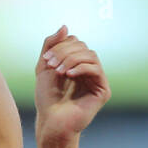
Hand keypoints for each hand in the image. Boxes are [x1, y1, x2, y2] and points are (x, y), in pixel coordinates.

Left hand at [34, 25, 110, 142]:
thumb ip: (51, 45)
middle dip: (65, 52)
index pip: (75, 42)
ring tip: (59, 71)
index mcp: (76, 64)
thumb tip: (65, 26)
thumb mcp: (44, 66)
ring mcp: (97, 81)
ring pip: (90, 55)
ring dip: (72, 59)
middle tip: (51, 65)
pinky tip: (69, 75)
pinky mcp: (103, 91)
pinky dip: (81, 68)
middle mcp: (89, 71)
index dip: (61, 46)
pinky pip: (96, 69)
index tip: (46, 60)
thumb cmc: (47, 98)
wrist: (51, 122)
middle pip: (82, 46)